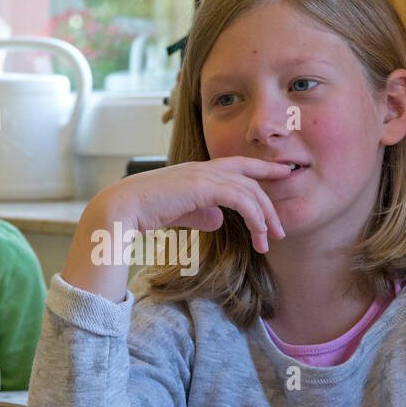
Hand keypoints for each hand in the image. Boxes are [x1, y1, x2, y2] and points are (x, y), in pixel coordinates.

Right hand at [62, 156, 293, 299]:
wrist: (122, 208)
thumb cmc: (144, 212)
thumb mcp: (180, 213)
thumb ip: (201, 214)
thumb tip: (219, 219)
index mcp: (198, 171)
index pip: (238, 165)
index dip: (263, 168)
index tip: (283, 174)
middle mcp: (203, 168)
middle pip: (250, 178)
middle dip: (269, 204)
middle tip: (280, 230)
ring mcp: (203, 174)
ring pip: (249, 190)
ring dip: (264, 217)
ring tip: (269, 241)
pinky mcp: (203, 186)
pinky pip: (240, 199)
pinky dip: (253, 217)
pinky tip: (257, 234)